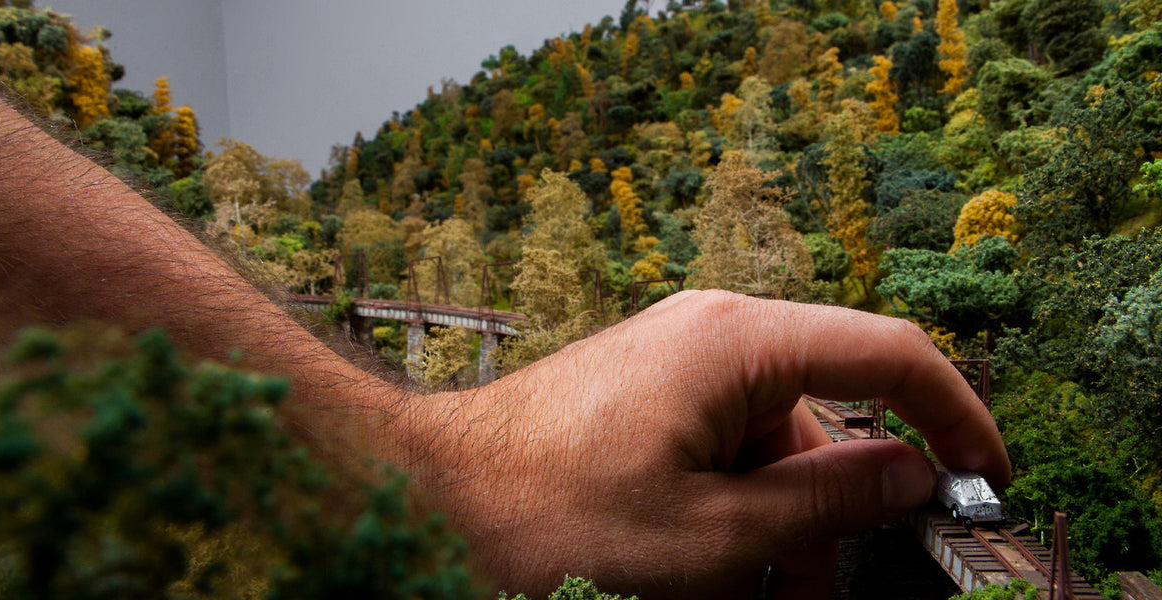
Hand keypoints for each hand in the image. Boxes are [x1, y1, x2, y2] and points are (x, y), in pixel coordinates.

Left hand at [406, 290, 1009, 598]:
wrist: (427, 496)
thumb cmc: (549, 516)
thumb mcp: (711, 536)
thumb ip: (827, 501)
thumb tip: (911, 472)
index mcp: (739, 343)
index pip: (888, 355)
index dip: (954, 412)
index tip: (985, 476)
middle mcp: (713, 335)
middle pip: (824, 422)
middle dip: (832, 519)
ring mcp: (677, 363)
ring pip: (771, 450)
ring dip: (776, 531)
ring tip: (740, 599)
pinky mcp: (650, 395)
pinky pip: (721, 452)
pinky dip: (730, 513)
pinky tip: (701, 575)